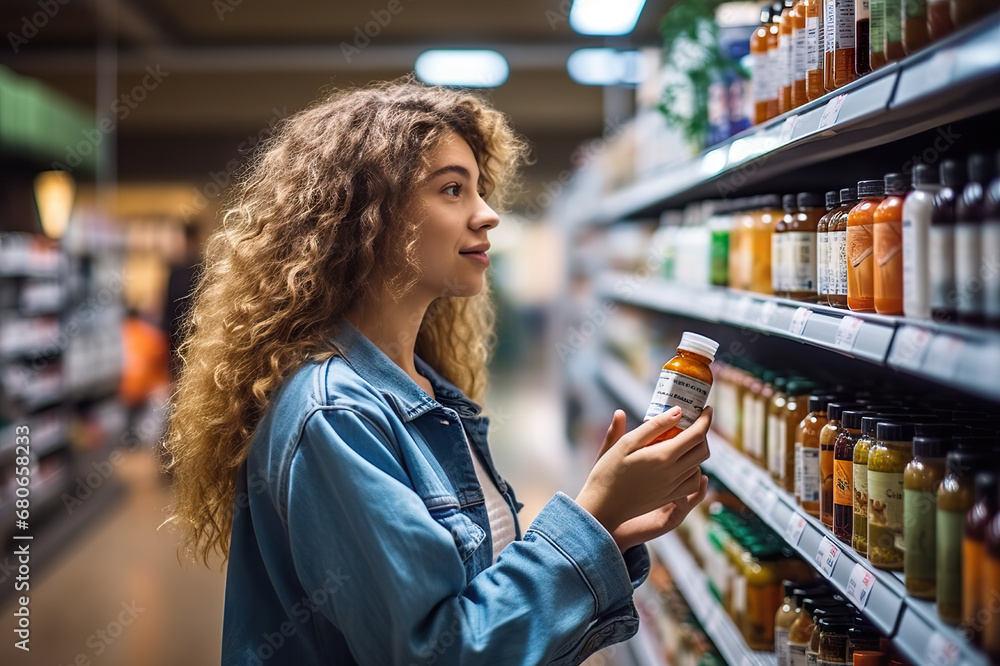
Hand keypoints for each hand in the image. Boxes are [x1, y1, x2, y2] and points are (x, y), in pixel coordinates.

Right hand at [575, 407, 712, 550]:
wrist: (602, 506)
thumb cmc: (608, 472)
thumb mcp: (626, 443)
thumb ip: (653, 427)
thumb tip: (678, 412)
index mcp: (663, 456)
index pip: (697, 435)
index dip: (705, 419)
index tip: (707, 409)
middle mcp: (673, 473)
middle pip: (703, 450)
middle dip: (702, 433)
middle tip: (691, 423)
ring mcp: (673, 487)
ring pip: (699, 465)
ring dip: (696, 450)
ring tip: (682, 440)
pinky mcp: (670, 497)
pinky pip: (692, 482)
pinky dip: (692, 469)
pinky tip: (679, 463)